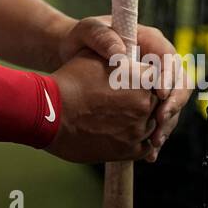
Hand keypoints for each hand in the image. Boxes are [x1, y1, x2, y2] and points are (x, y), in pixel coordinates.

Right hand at [43, 51, 158, 163]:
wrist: (50, 113)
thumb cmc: (69, 82)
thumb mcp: (94, 57)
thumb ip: (118, 56)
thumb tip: (126, 55)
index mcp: (141, 79)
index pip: (158, 79)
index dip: (146, 81)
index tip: (135, 83)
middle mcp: (145, 105)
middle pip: (156, 103)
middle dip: (144, 101)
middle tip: (126, 101)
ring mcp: (138, 130)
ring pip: (152, 125)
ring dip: (142, 122)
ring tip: (121, 118)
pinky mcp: (128, 151)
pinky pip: (145, 147)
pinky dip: (139, 141)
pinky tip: (125, 134)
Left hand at [54, 15, 193, 160]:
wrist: (71, 57)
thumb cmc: (81, 39)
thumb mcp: (87, 31)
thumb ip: (101, 36)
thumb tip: (120, 52)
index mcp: (150, 42)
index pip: (169, 58)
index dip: (168, 76)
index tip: (159, 93)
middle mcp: (158, 63)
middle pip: (180, 84)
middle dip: (173, 104)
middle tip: (160, 120)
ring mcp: (154, 85)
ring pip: (172, 107)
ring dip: (167, 126)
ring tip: (154, 143)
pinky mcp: (147, 103)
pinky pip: (159, 121)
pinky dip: (156, 136)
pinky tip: (149, 153)